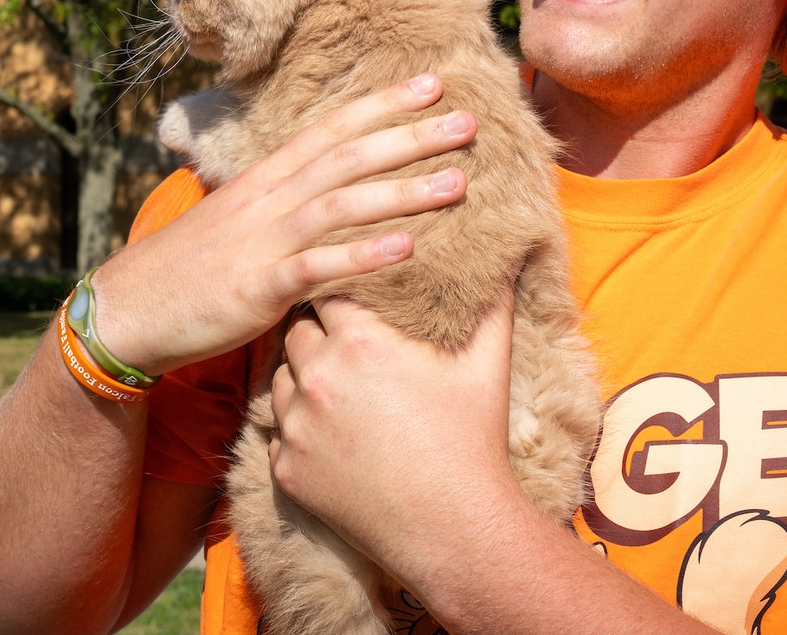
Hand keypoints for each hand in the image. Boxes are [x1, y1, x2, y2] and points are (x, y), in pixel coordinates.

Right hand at [92, 76, 474, 374]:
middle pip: (349, 157)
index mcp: (266, 179)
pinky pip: (319, 267)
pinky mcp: (260, 287)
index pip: (332, 128)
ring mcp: (264, 241)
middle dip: (411, 136)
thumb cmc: (192, 267)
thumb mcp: (240, 220)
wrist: (129, 310)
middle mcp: (269, 199)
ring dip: (403, 190)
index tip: (433, 84)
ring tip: (458, 183)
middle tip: (469, 121)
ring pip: (342, 204)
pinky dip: (364, 254)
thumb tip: (331, 189)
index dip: (384, 104)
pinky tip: (407, 248)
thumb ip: (285, 202)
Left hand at [266, 292, 519, 583]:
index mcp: (359, 341)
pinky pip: (278, 434)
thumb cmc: (472, 440)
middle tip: (345, 345)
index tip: (355, 303)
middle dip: (318, 334)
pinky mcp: (287, 470)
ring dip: (301, 379)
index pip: (326, 292)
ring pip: (279, 381)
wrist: (453, 528)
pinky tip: (331, 437)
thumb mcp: (488, 362)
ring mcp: (296, 426)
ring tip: (335, 390)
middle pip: (297, 332)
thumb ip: (492, 300)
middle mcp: (317, 376)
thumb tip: (508, 258)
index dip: (340, 295)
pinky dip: (298, 430)